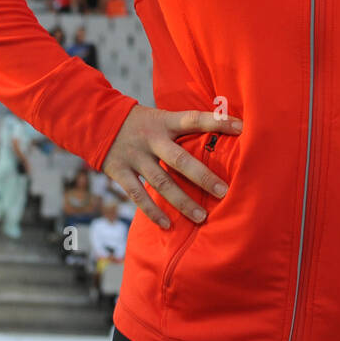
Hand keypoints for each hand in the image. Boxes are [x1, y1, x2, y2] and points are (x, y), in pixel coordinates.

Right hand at [102, 105, 241, 230]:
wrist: (98, 122)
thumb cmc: (141, 122)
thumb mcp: (161, 116)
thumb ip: (183, 127)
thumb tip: (220, 129)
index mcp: (164, 122)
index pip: (194, 119)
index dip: (216, 121)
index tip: (241, 127)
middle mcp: (151, 139)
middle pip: (179, 160)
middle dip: (202, 177)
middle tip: (223, 191)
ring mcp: (135, 157)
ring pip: (161, 183)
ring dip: (182, 202)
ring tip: (202, 217)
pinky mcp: (120, 172)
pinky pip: (138, 195)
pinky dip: (152, 211)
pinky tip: (168, 224)